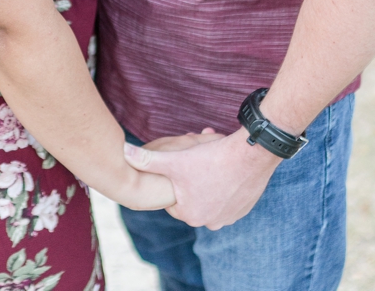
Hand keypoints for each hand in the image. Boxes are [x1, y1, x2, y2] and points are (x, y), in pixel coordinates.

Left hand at [124, 126, 279, 228]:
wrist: (252, 155)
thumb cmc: (212, 158)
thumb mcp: (176, 159)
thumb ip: (147, 160)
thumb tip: (122, 153)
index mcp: (189, 214)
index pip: (175, 198)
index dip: (177, 179)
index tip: (184, 164)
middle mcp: (210, 221)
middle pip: (194, 197)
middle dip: (194, 179)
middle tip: (200, 160)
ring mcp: (230, 216)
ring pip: (213, 197)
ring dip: (211, 183)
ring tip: (215, 162)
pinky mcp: (245, 208)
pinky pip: (231, 198)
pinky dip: (228, 186)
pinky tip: (229, 169)